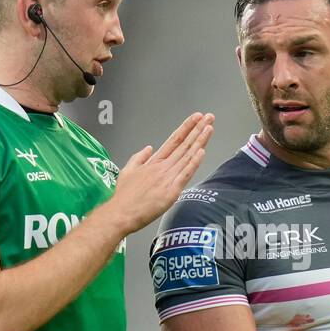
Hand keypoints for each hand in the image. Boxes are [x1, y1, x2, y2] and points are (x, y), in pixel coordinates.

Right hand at [107, 112, 212, 233]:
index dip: (186, 127)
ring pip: (187, 156)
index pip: (173, 140)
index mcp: (153, 161)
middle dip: (197, 129)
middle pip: (184, 144)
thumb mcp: (128, 171)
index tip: (196, 118)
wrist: (120, 213)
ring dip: (200, 141)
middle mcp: (162, 166)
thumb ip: (139, 157)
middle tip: (209, 117)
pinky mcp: (171, 191)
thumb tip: (149, 147)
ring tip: (209, 128)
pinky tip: (202, 151)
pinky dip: (194, 162)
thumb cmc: (123, 196)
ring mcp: (167, 178)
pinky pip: (185, 174)